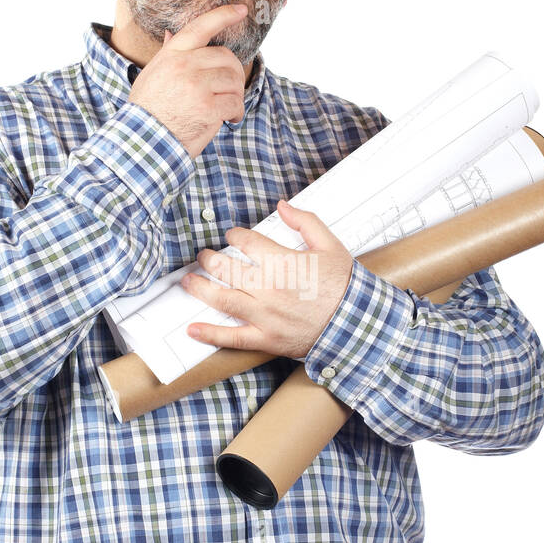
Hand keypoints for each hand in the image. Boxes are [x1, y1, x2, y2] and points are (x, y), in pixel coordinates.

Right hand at [128, 3, 249, 158]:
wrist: (142, 140)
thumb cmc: (148, 109)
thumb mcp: (151, 74)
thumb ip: (168, 54)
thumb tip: (173, 33)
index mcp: (172, 55)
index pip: (201, 27)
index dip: (223, 15)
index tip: (241, 10)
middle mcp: (184, 65)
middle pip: (227, 58)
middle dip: (234, 74)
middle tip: (229, 90)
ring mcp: (197, 86)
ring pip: (234, 81)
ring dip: (235, 96)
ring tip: (226, 109)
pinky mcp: (207, 107)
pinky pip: (235, 103)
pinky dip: (236, 113)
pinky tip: (229, 120)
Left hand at [179, 199, 354, 360]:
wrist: (355, 323)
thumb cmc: (344, 286)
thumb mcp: (330, 245)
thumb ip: (306, 221)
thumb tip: (283, 205)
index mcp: (281, 262)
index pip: (246, 242)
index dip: (235, 235)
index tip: (232, 236)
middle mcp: (267, 287)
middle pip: (226, 268)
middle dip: (209, 259)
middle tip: (203, 256)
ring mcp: (263, 314)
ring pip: (222, 298)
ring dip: (200, 288)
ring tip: (188, 281)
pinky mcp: (265, 337)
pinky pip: (232, 337)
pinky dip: (210, 333)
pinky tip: (192, 329)